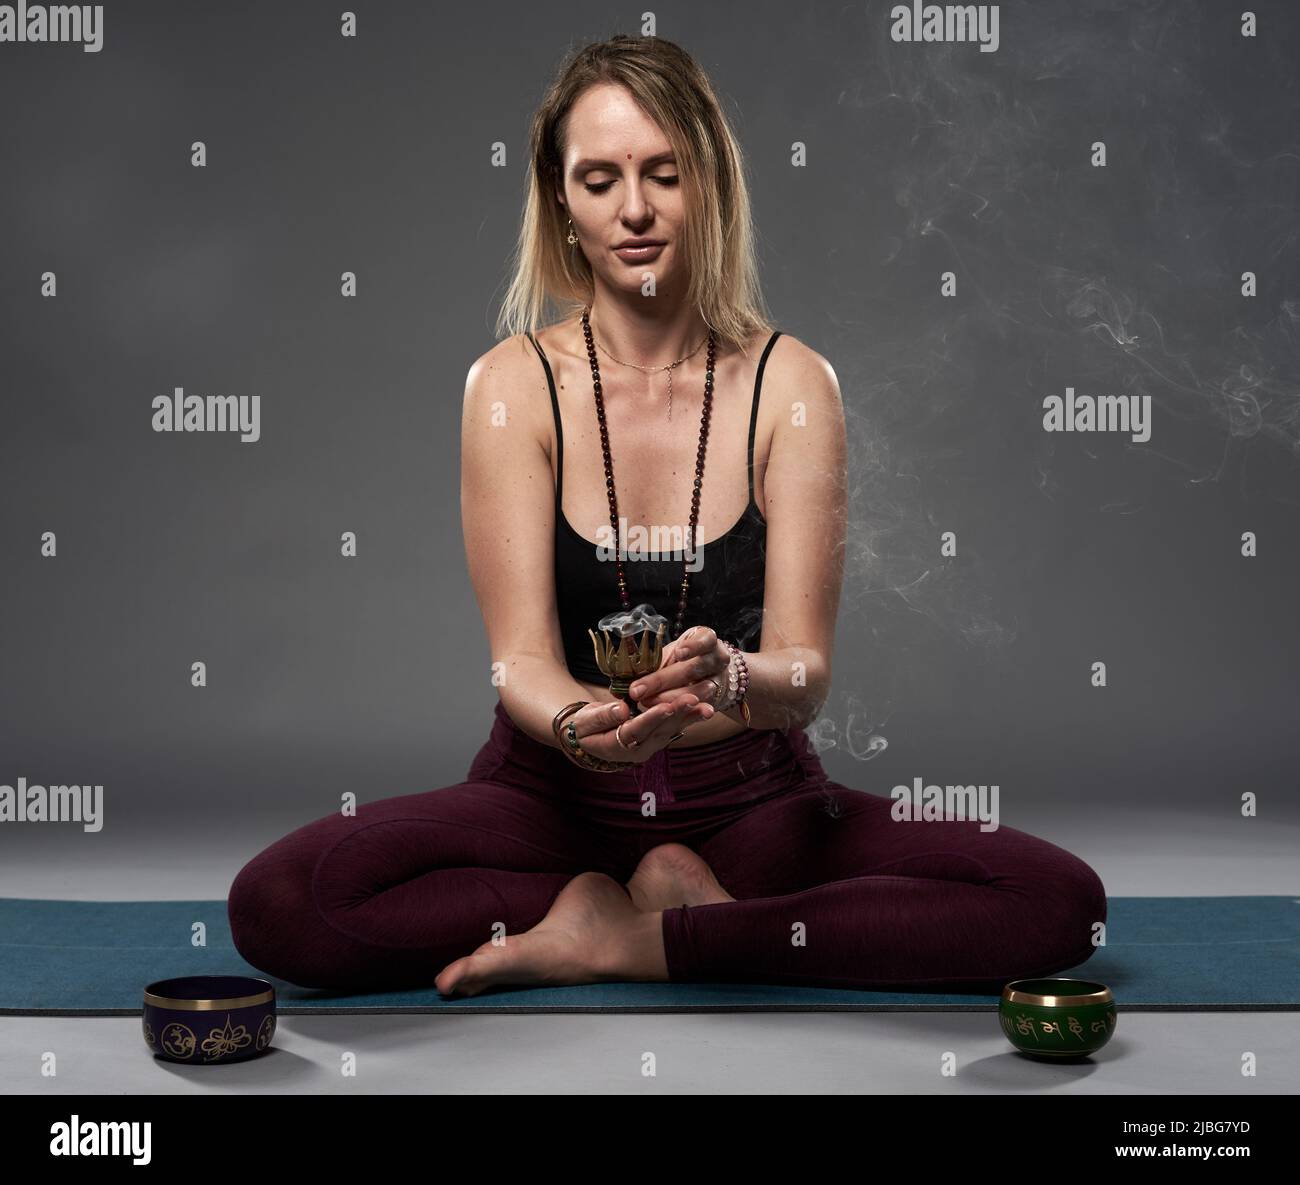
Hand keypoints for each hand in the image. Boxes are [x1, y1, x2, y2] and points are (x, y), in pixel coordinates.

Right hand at [562, 696, 714, 765]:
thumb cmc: (583, 727)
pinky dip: (691, 716)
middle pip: (661, 730)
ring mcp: (651, 746)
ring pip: (673, 730)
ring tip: (709, 702)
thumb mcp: (585, 721)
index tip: (666, 706)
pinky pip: (676, 727)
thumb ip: (602, 716)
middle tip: (695, 698)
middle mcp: (639, 750)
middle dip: (679, 713)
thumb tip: (621, 709)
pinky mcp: (659, 739)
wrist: (589, 738)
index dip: (652, 718)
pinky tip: (706, 705)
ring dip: (692, 716)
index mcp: (617, 746)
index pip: (637, 731)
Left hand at [627, 625, 729, 712]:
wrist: (709, 674)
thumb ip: (655, 664)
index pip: (704, 640)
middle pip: (692, 670)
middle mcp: (718, 659)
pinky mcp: (717, 699)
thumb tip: (623, 682)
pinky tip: (674, 715)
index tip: (679, 653)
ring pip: (696, 692)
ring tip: (647, 703)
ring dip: (670, 699)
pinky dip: (687, 712)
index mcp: (706, 639)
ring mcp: (720, 680)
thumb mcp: (673, 654)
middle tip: (637, 691)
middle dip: (662, 681)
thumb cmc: (684, 660)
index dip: (693, 646)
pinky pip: (701, 707)